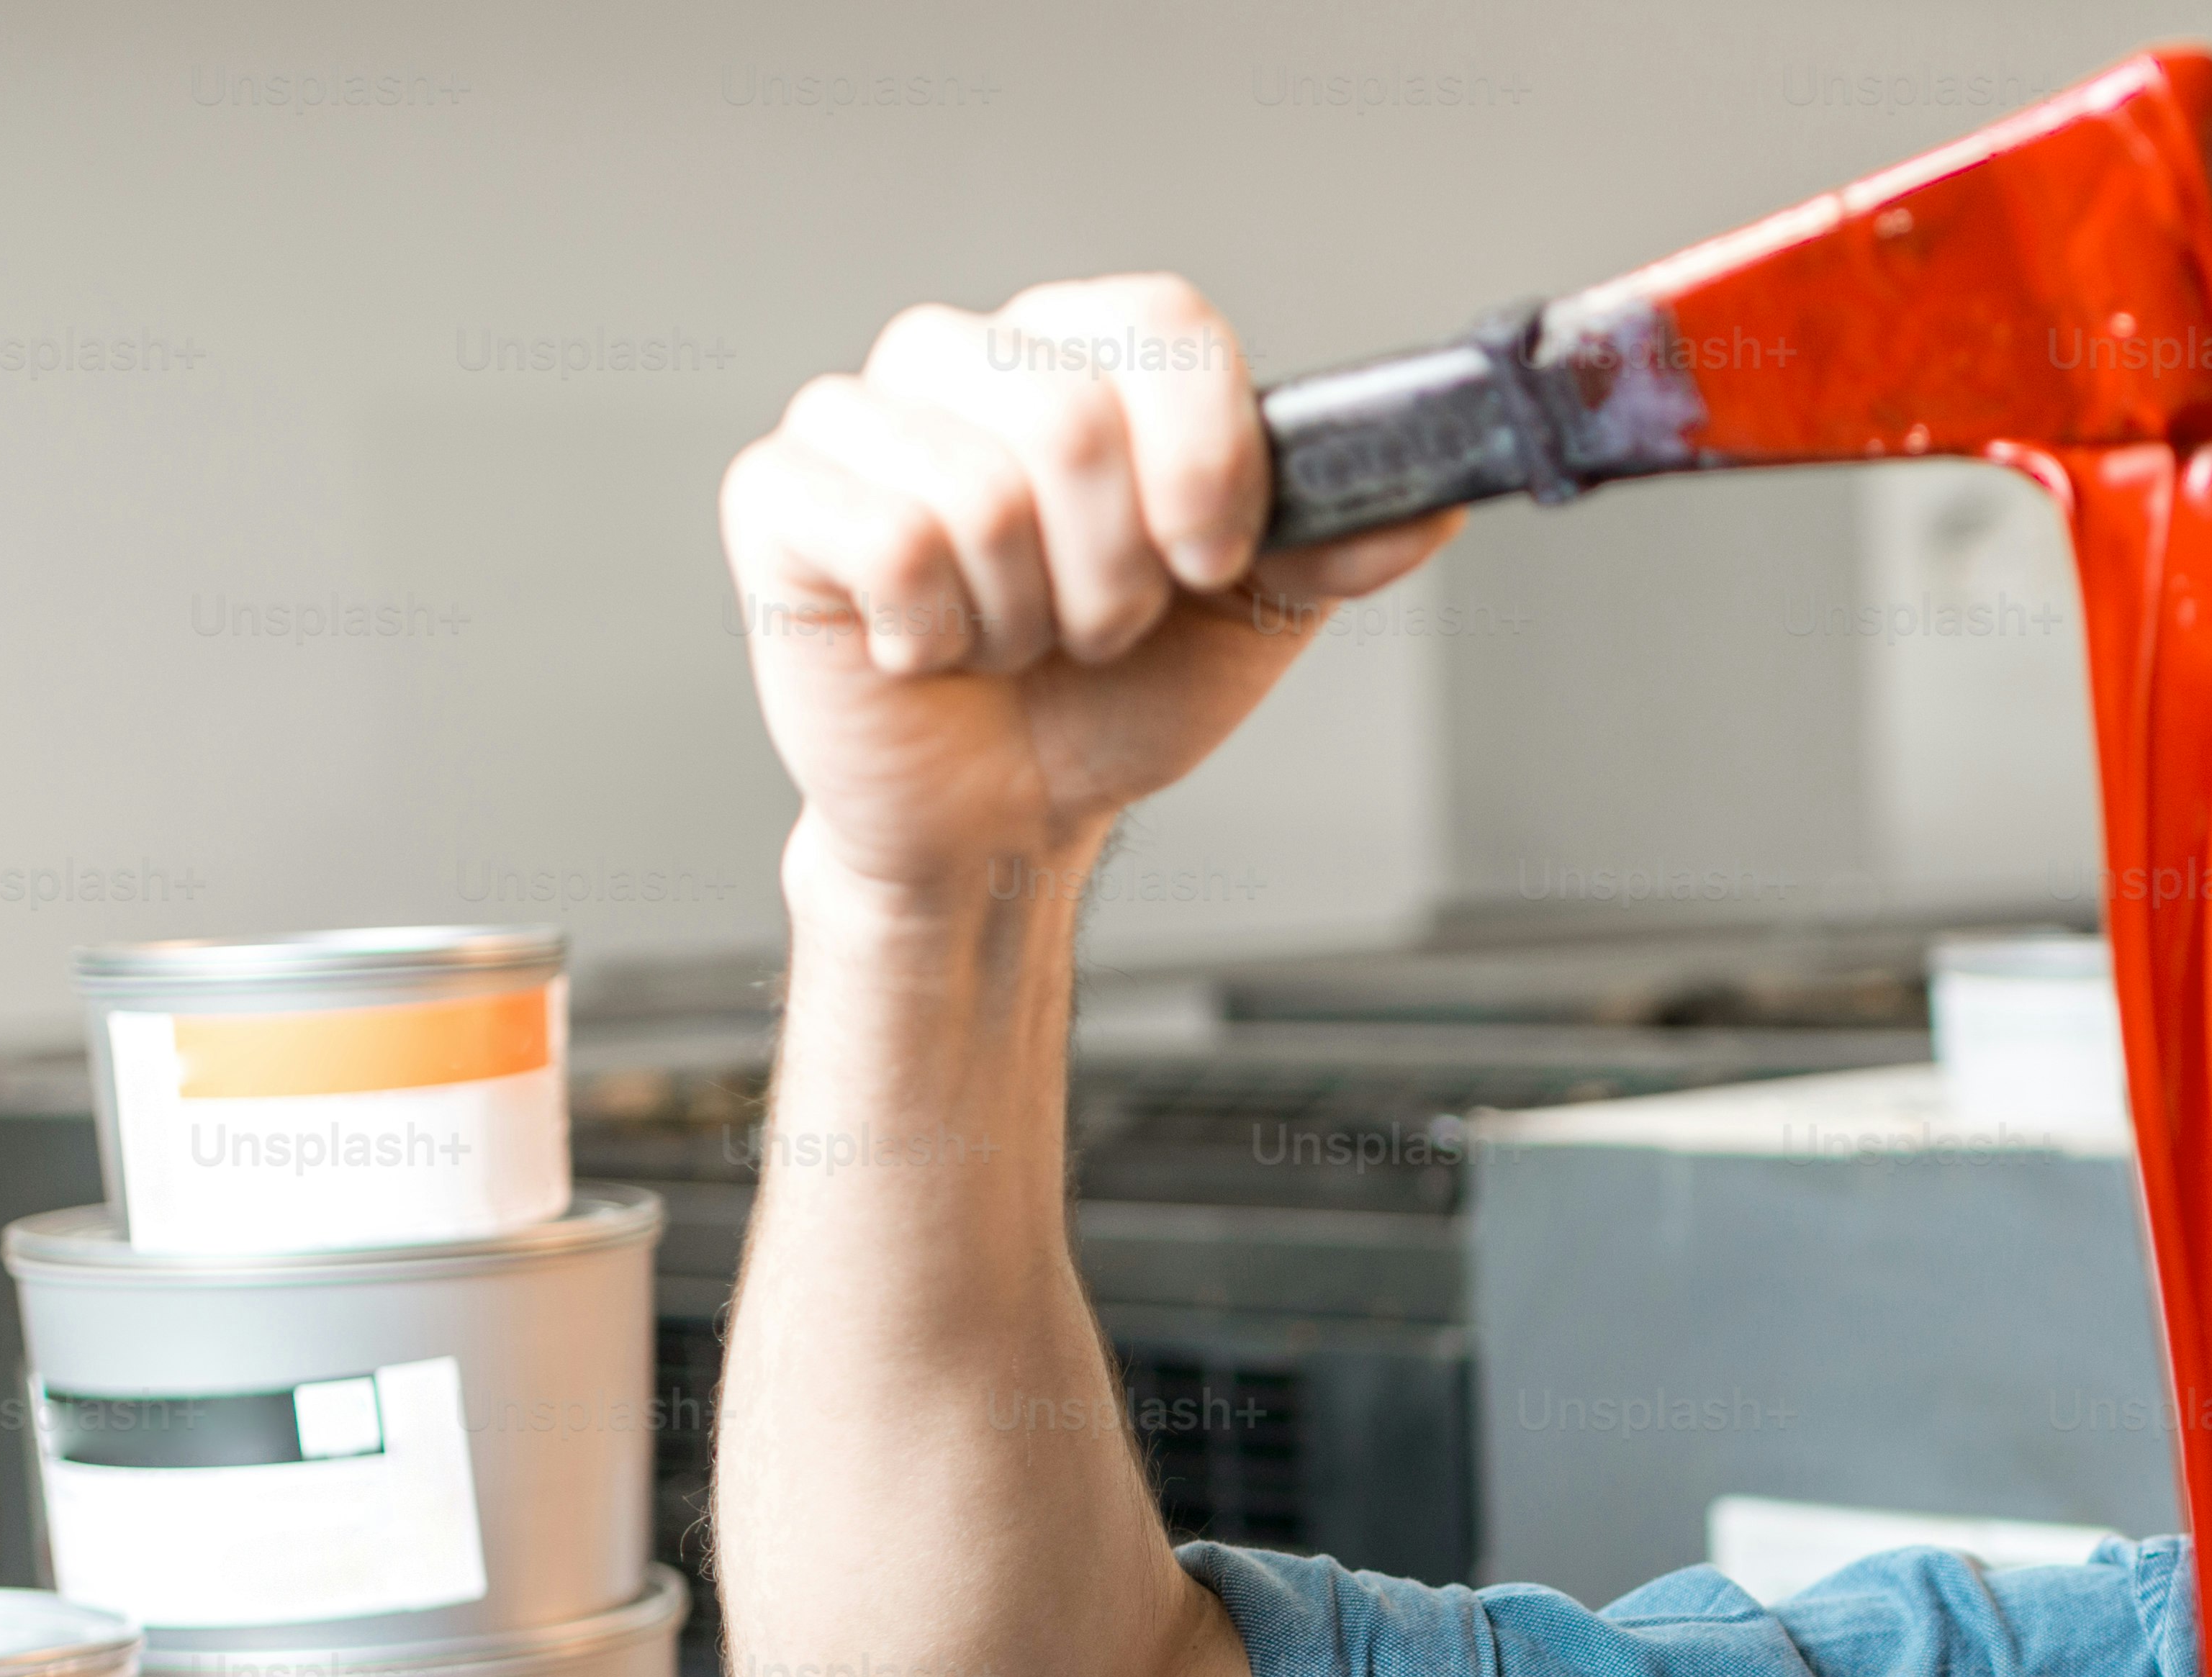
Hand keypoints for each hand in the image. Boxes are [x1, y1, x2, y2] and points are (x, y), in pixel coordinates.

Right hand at [718, 274, 1454, 910]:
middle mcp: (965, 356)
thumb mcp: (1250, 616)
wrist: (1001, 819)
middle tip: (1094, 628)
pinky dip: (931, 632)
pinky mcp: (778, 496)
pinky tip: (923, 647)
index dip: (1205, 453)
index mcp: (1084, 351)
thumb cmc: (1110, 701)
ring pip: (983, 491)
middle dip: (1114, 572)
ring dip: (1023, 617)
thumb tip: (1433, 502)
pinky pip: (890, 542)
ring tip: (1008, 641)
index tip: (1210, 559)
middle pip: (1075, 410)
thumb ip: (1335, 544)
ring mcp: (858, 416)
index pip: (1165, 323)